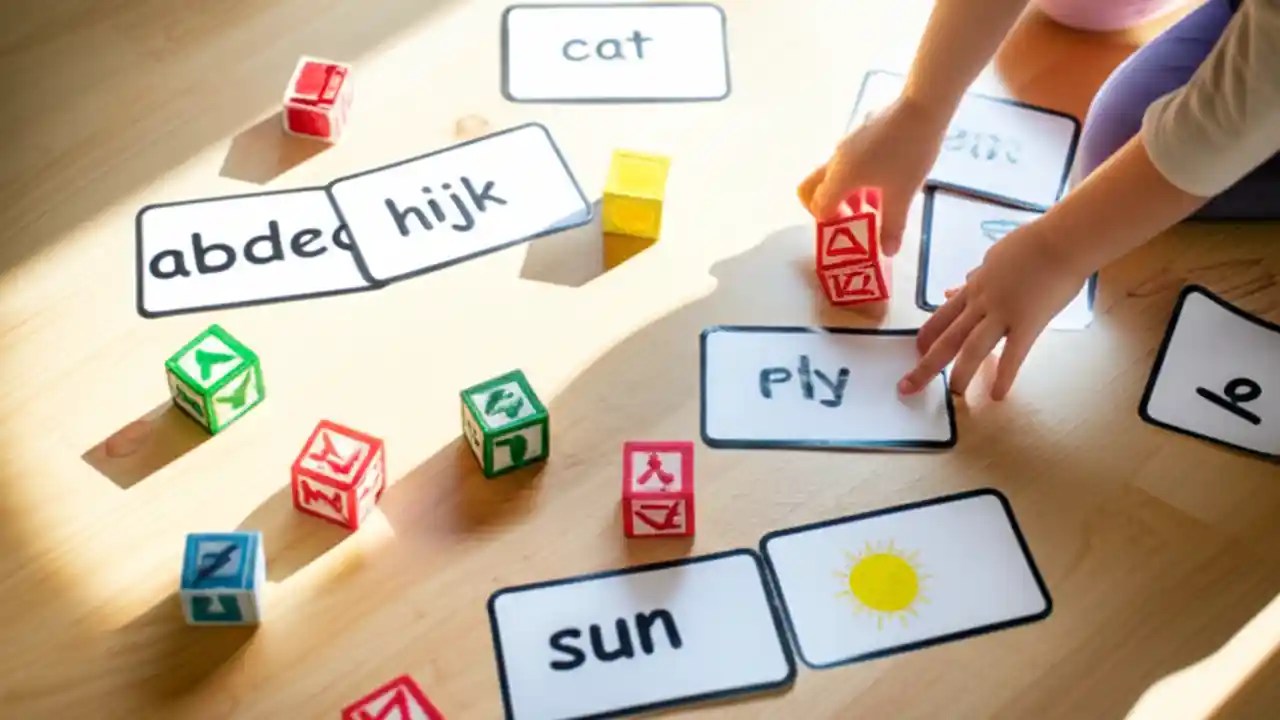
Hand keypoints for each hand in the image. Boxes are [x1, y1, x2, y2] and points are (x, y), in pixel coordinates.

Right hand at [797, 95, 947, 255]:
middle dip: (824, 206)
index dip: (830, 223)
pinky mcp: (858, 135)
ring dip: (843, 192)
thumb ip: (892, 225)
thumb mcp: (902, 194)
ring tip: (872, 202)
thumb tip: (888, 252)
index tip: (851, 230)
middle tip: (849, 217)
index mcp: (840, 176)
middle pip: (812, 188)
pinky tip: (882, 179)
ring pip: (831, 175)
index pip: (819, 207)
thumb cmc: (909, 153)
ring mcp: (845, 145)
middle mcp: (835, 161)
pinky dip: (854, 177)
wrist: (922, 107)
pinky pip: (845, 163)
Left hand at [897, 222, 1089, 399]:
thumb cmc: (1033, 244)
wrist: (1059, 240)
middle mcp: (980, 303)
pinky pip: (1013, 354)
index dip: (927, 335)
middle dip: (925, 364)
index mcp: (974, 287)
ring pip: (972, 348)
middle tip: (908, 386)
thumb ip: (978, 275)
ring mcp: (1002, 314)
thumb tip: (962, 282)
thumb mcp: (995, 257)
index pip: (943, 315)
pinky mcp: (1028, 323)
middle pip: (947, 337)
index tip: (916, 350)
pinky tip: (997, 395)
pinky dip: (1003, 376)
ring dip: (960, 374)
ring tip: (954, 395)